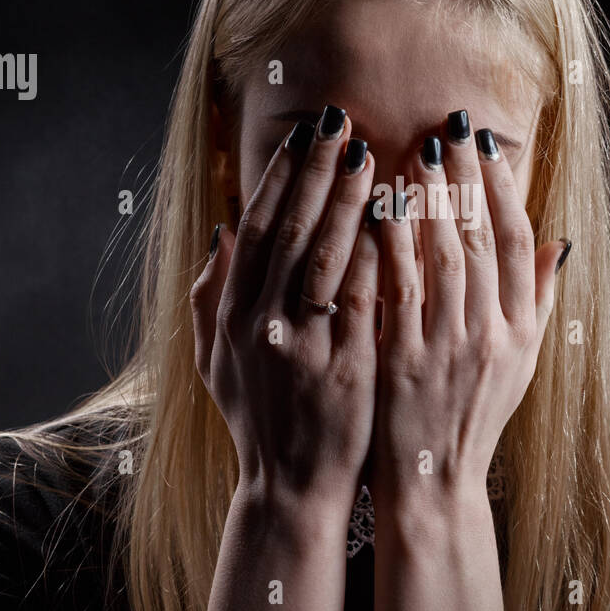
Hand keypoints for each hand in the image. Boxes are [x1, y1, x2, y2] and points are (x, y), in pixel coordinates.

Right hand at [191, 106, 379, 510]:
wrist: (291, 487)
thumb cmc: (258, 416)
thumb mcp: (214, 359)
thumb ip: (210, 296)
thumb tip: (224, 232)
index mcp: (233, 314)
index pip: (259, 226)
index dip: (282, 175)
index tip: (306, 134)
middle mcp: (264, 323)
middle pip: (294, 229)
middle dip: (319, 170)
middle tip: (344, 123)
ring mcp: (307, 346)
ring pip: (331, 256)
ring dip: (353, 201)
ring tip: (374, 155)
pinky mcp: (349, 368)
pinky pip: (367, 298)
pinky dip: (380, 253)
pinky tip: (399, 218)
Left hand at [370, 111, 567, 510]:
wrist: (433, 481)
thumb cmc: (472, 414)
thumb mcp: (522, 362)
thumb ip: (540, 301)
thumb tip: (563, 242)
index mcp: (521, 329)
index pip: (520, 242)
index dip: (505, 188)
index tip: (487, 144)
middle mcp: (492, 333)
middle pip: (484, 237)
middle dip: (466, 175)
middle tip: (450, 125)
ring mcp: (449, 347)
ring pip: (445, 255)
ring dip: (431, 198)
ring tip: (416, 150)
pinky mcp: (405, 361)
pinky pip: (399, 288)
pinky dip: (393, 243)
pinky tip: (379, 206)